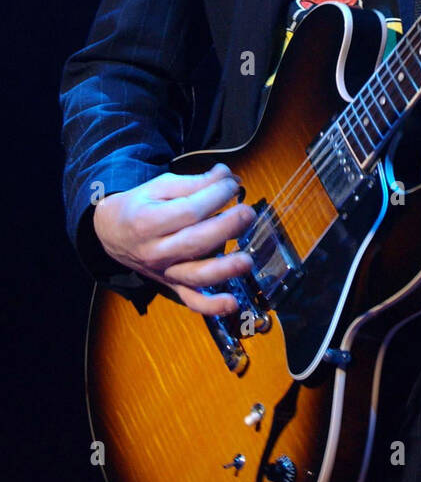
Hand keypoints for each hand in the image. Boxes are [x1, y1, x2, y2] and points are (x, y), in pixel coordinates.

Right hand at [93, 164, 255, 316]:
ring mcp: (165, 271)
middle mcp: (156, 251)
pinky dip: (211, 306)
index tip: (232, 184)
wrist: (112, 233)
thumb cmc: (140, 206)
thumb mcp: (160, 186)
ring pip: (196, 276)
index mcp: (148, 221)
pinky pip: (191, 301)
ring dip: (225, 270)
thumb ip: (195, 182)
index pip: (189, 211)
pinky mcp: (173, 285)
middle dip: (227, 227)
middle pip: (196, 242)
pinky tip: (232, 303)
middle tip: (248, 213)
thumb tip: (228, 175)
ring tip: (246, 260)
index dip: (216, 196)